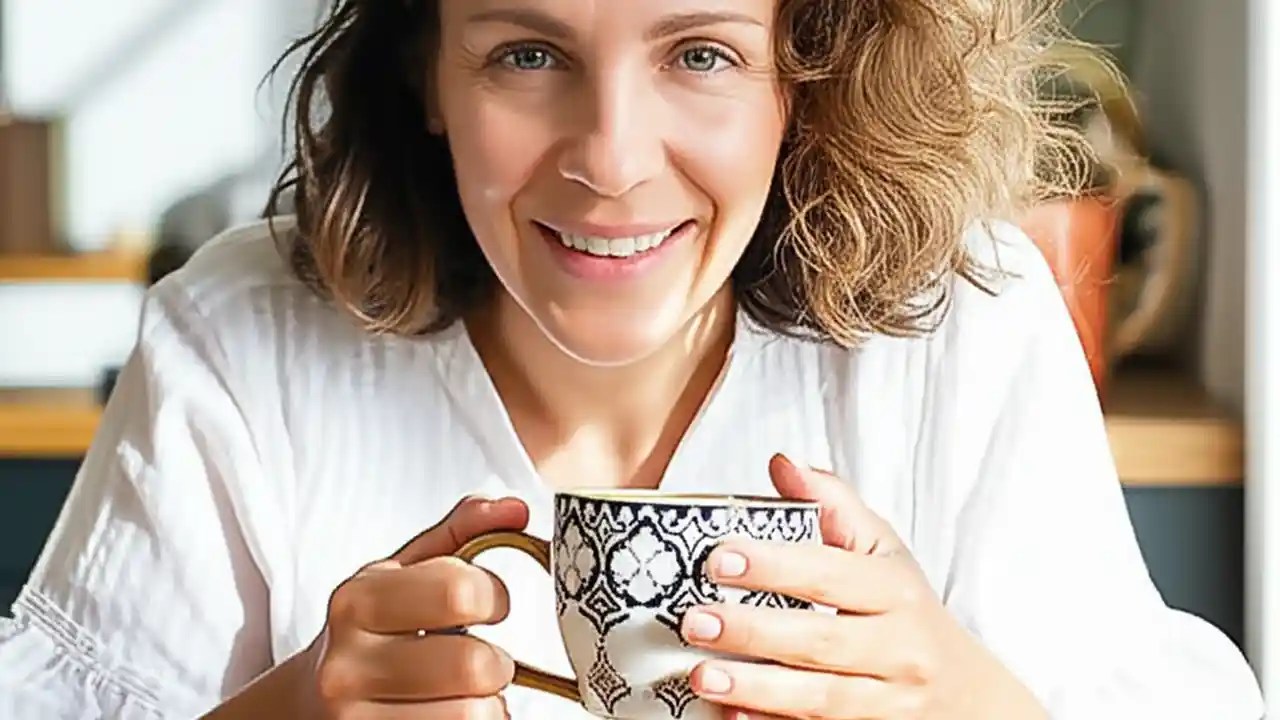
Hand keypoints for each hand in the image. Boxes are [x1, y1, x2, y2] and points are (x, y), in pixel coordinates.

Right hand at [300, 496, 528, 718]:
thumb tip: (516, 510)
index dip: (494, 596)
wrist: (307, 702)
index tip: (489, 603)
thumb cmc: (371, 631)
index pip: (460, 592)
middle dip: (496, 662)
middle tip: (483, 659)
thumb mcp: (403, 574)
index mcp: (357, 602)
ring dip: (489, 703)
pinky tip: (454, 714)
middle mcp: (347, 666)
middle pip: (473, 665)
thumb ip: (461, 532)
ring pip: (474, 715)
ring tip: (467, 692)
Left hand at [680, 455, 1046, 719]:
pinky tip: (732, 716)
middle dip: (753, 631)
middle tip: (696, 620)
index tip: (719, 559)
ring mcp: (889, 703)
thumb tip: (783, 465)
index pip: (830, 574)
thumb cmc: (906, 611)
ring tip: (701, 675)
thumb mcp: (882, 551)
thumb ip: (833, 505)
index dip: (774, 566)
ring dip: (757, 688)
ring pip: (821, 698)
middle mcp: (898, 649)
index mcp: (895, 591)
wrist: (964, 693)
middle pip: (821, 640)